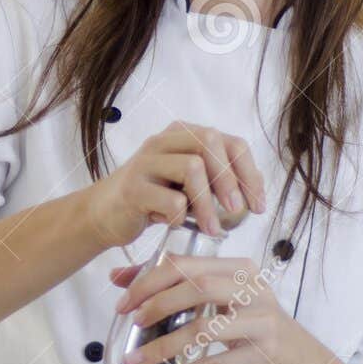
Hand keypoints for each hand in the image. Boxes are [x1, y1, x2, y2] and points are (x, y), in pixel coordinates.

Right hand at [80, 121, 266, 249]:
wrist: (104, 214)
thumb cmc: (154, 199)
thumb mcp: (189, 185)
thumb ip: (218, 180)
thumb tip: (256, 191)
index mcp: (183, 134)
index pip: (230, 142)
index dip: (249, 173)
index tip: (258, 205)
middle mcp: (164, 140)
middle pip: (210, 142)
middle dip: (231, 180)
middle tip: (238, 211)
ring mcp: (146, 162)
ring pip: (192, 167)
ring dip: (208, 204)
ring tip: (211, 228)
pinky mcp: (133, 188)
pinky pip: (170, 199)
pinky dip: (180, 217)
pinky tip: (175, 224)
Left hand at [107, 251, 313, 363]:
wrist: (296, 359)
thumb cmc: (248, 323)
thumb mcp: (218, 298)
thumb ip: (174, 284)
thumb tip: (118, 276)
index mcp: (238, 268)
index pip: (187, 265)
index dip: (150, 281)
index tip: (123, 302)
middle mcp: (253, 289)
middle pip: (198, 289)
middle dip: (157, 305)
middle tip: (132, 323)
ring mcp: (261, 322)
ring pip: (204, 330)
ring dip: (163, 347)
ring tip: (135, 361)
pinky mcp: (263, 353)